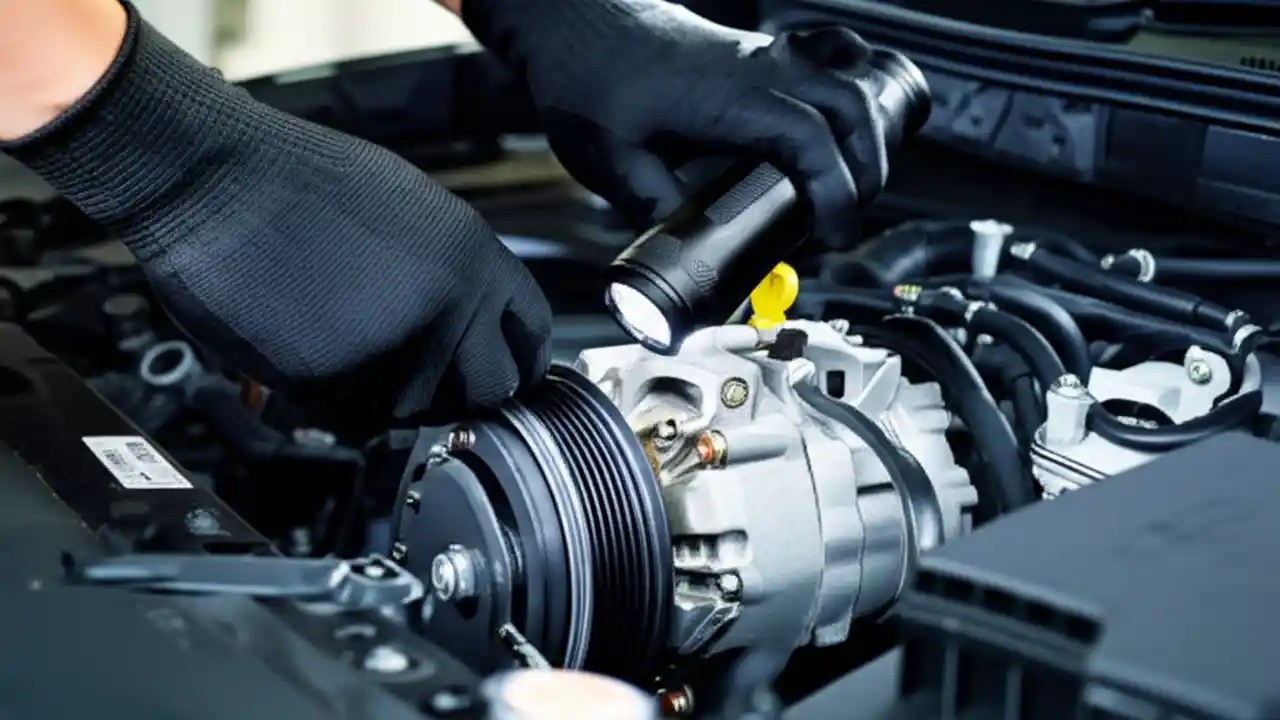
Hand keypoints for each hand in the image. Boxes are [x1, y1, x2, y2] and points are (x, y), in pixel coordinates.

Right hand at [5, 6, 550, 428]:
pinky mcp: (333, 383)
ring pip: (416, 413)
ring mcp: (394, 352)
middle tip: (423, 374)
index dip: (518, 360)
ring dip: (389, 396)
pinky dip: (334, 399)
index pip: (533, 337)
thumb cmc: (305, 184)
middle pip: (489, 393)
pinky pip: (351, 416)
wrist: (216, 178)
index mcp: (476, 262)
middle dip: (462, 393)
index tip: (503, 370)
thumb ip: (459, 277)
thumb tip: (479, 330)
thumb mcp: (416, 213)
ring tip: (347, 341)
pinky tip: (310, 346)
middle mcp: (448, 312)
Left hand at [462, 0, 887, 248]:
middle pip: (851, 109)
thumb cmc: (591, 80)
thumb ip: (654, 206)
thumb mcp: (611, 160)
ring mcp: (767, 54)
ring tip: (856, 182)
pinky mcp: (763, 52)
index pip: (812, 142)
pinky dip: (853, 86)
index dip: (836, 194)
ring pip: (850, 81)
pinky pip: (831, 56)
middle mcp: (760, 69)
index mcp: (730, 98)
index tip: (832, 236)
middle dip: (868, 170)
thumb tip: (687, 249)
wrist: (582, 26)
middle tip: (848, 219)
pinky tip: (853, 116)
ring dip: (868, 133)